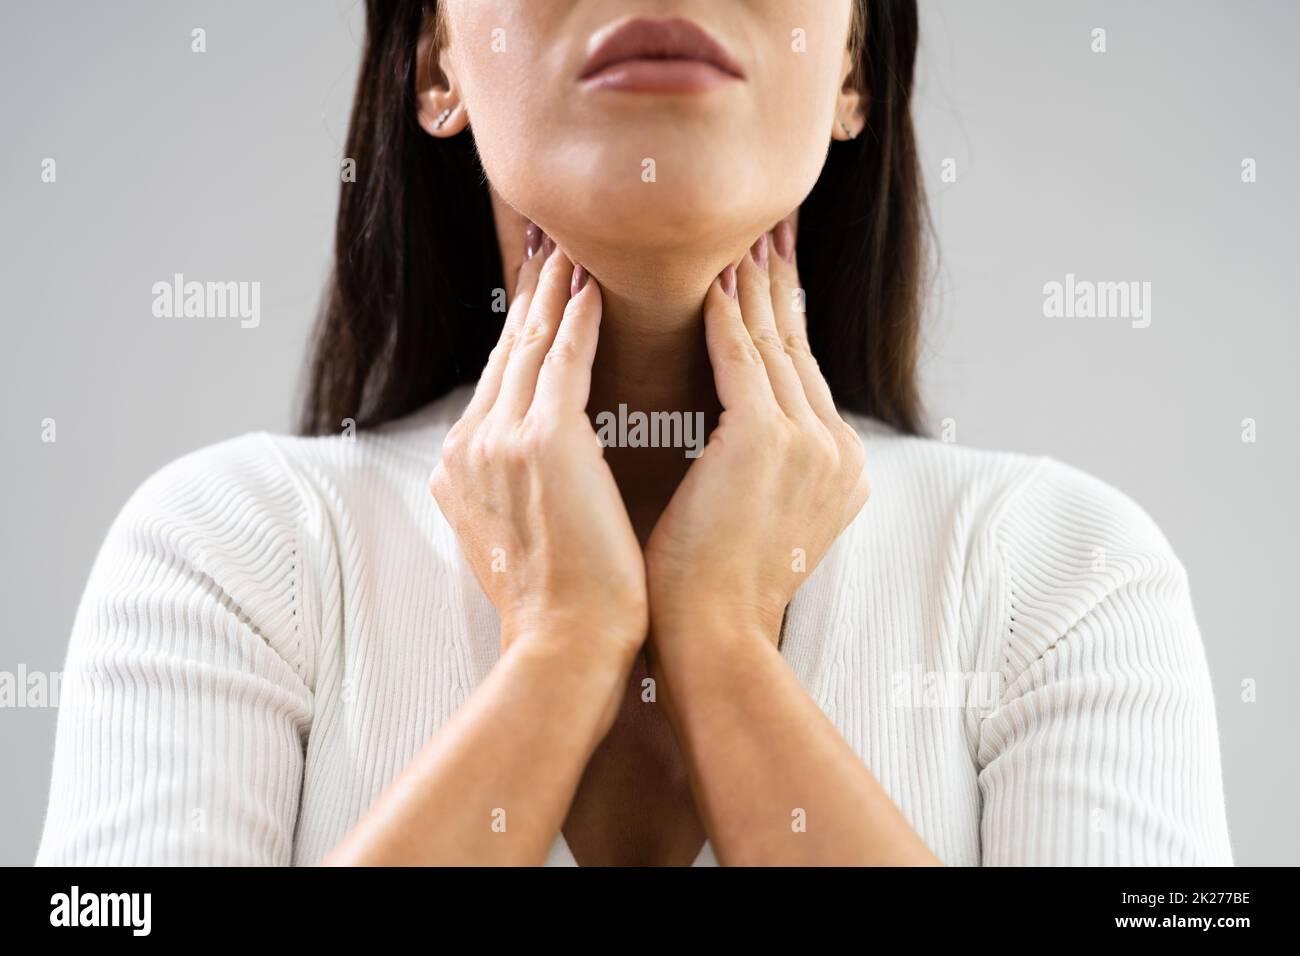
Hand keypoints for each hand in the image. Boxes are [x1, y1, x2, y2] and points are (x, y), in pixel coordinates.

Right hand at [430, 230, 646, 661]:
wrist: (567, 646)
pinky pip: (562, 360)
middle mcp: (468, 445)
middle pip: (504, 349)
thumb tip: (548, 462)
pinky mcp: (540, 441)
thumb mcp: (524, 533)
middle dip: (531, 292)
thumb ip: (521, 485)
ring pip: (529, 344)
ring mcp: (497, 440)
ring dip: (555, 290)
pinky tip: (595, 286)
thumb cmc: (564, 603)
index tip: (538, 286)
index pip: (497, 379)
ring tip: (574, 245)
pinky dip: (578, 320)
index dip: (518, 328)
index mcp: (461, 467)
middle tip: (548, 238)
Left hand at [645, 218, 869, 646]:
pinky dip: (723, 316)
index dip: (785, 315)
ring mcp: (811, 441)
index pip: (804, 372)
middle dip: (777, 282)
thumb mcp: (754, 514)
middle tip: (768, 225)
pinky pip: (742, 357)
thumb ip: (761, 462)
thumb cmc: (713, 586)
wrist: (712, 637)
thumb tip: (735, 426)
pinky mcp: (770, 440)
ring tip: (738, 235)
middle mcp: (837, 448)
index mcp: (838, 466)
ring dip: (749, 284)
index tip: (769, 268)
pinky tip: (709, 280)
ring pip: (773, 342)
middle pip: (798, 345)